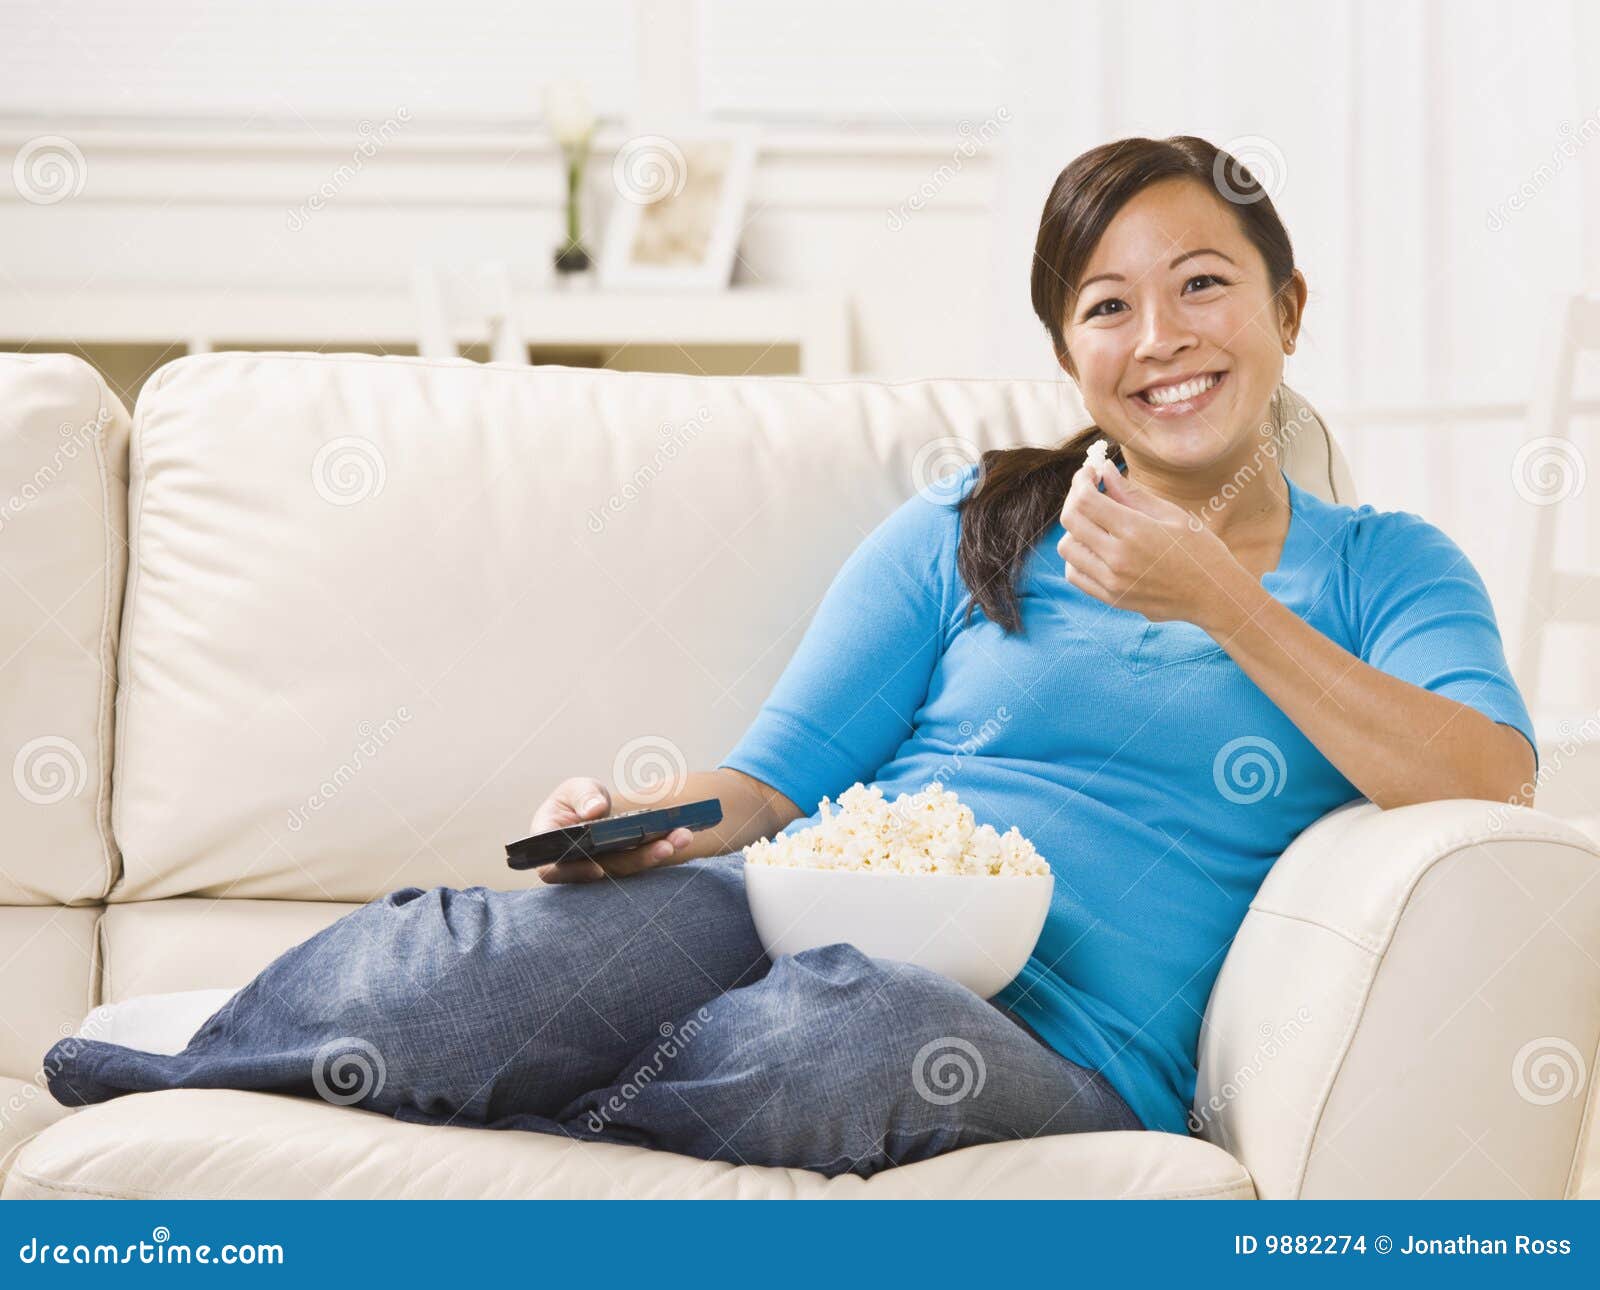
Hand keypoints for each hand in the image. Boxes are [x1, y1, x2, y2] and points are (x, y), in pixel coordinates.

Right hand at [527, 777, 693, 883]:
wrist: (595, 809)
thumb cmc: (577, 799)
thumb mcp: (576, 789)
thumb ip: (583, 797)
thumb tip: (594, 811)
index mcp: (550, 846)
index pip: (553, 868)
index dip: (574, 872)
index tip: (598, 869)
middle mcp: (575, 865)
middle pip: (602, 870)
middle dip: (636, 859)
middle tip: (665, 846)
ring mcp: (601, 870)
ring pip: (626, 869)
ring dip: (655, 854)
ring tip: (682, 836)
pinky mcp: (623, 869)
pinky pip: (641, 862)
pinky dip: (661, 848)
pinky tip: (682, 836)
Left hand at [1056, 458, 1247, 629]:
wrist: (1214, 595)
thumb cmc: (1200, 549)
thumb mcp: (1170, 514)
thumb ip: (1131, 493)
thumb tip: (1104, 470)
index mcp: (1135, 532)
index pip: (1085, 500)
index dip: (1082, 480)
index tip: (1091, 473)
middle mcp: (1117, 558)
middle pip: (1070, 520)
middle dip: (1075, 497)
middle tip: (1089, 490)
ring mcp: (1111, 582)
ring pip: (1067, 547)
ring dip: (1074, 528)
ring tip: (1096, 521)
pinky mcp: (1111, 598)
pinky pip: (1075, 574)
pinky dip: (1077, 556)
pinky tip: (1096, 546)